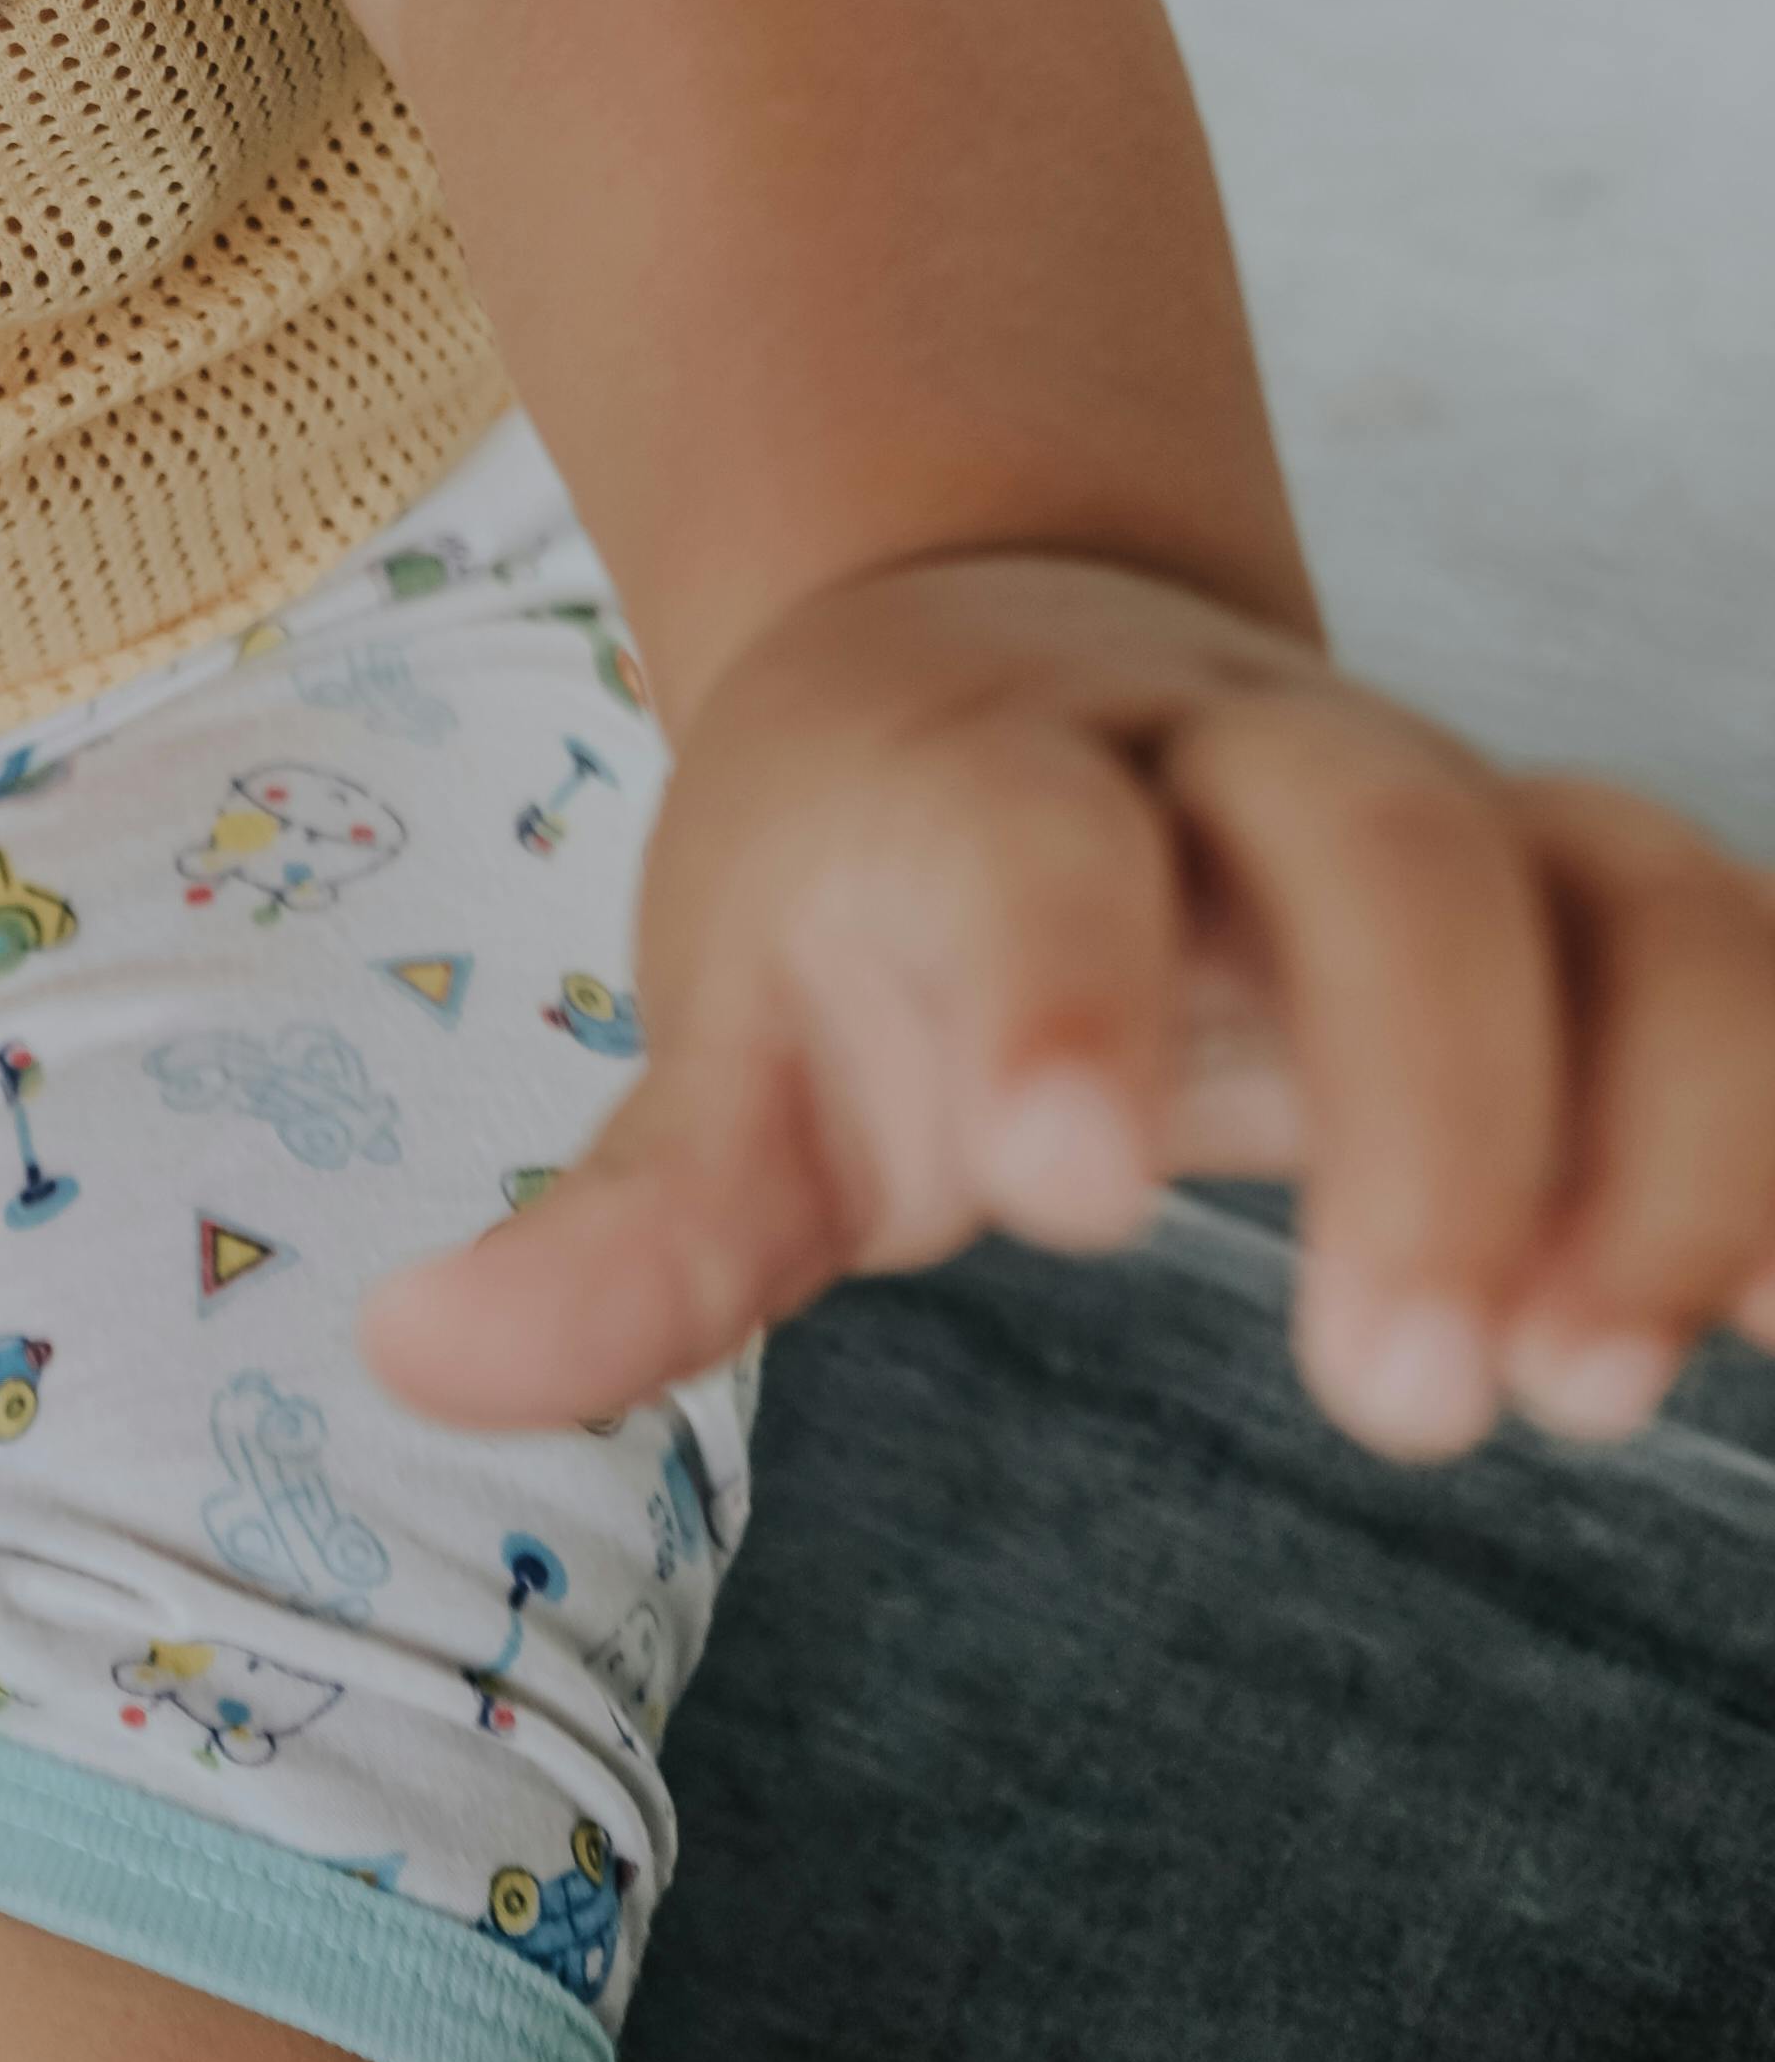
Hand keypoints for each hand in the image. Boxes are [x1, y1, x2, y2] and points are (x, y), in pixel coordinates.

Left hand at [360, 548, 1774, 1464]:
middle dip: (1419, 1108)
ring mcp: (1439, 807)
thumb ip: (636, 1217)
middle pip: (1378, 850)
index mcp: (980, 766)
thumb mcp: (730, 1031)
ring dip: (1655, 1125)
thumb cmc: (859, 899)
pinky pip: (1740, 962)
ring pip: (1619, 886)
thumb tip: (418, 1357)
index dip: (1050, 986)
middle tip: (1397, 1403)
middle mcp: (1235, 756)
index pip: (1027, 842)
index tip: (1064, 1188)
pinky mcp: (1584, 905)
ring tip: (1600, 1383)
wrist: (1001, 658)